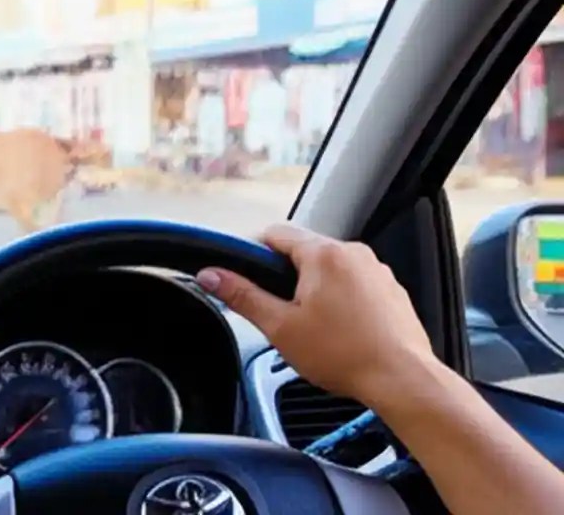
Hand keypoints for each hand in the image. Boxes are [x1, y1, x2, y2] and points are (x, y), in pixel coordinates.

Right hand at [196, 223, 436, 408]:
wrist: (402, 380)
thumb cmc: (345, 355)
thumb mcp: (280, 326)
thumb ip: (242, 296)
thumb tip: (212, 275)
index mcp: (323, 254)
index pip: (275, 234)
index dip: (253, 254)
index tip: (245, 276)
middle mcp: (353, 254)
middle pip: (304, 252)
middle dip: (286, 278)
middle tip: (280, 313)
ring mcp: (377, 272)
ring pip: (331, 270)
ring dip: (315, 291)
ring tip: (312, 329)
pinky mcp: (392, 292)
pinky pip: (355, 286)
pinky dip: (342, 302)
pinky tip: (340, 333)